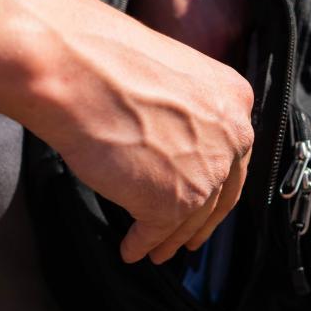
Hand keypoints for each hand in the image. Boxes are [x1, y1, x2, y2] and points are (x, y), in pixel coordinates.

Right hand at [0, 0, 253, 263]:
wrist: (75, 67)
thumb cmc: (105, 58)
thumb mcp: (168, 74)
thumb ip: (184, 109)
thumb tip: (172, 136)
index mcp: (234, 98)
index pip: (235, 151)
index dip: (218, 178)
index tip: (206, 195)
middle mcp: (232, 136)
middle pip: (222, 190)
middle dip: (202, 219)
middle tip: (189, 237)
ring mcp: (206, 172)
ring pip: (192, 216)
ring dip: (172, 238)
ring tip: (157, 251)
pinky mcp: (173, 202)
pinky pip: (158, 231)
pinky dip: (142, 244)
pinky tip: (131, 250)